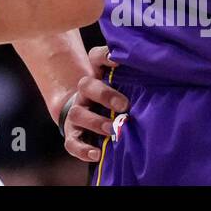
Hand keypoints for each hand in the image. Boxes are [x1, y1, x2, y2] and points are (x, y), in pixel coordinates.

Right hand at [59, 45, 129, 162]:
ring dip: (95, 122)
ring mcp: (76, 114)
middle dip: (104, 95)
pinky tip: (97, 154)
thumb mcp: (121, 86)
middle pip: (86, 85)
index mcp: (96, 76)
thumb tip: (138, 63)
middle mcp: (83, 93)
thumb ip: (129, 74)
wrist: (88, 116)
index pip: (96, 58)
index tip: (117, 62)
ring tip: (113, 129)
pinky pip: (72, 142)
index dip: (105, 57)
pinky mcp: (73, 135)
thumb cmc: (113, 100)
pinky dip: (83, 150)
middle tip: (124, 105)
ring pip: (77, 113)